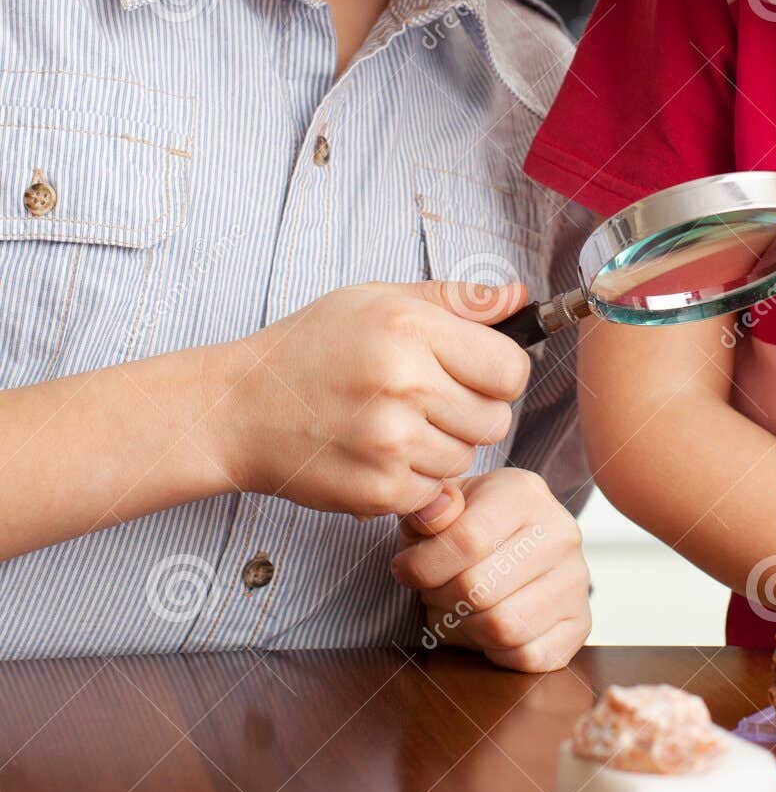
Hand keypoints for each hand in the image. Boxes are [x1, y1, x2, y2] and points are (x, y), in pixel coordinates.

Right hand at [217, 281, 530, 518]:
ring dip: (441, 446)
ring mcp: (392, 443)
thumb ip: (457, 300)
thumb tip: (522, 300)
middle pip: (497, 419)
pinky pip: (435, 491)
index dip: (498, 373)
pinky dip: (415, 479)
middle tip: (424, 400)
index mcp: (411, 329)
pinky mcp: (379, 490)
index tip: (473, 373)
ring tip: (392, 423)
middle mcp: (405, 384)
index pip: (511, 369)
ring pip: (467, 457)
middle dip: (470, 412)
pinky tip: (377, 453)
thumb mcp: (378, 299)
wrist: (237, 409)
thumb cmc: (310, 347)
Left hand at [390, 468, 590, 671]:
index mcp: (525, 492)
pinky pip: (528, 657)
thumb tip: (435, 516)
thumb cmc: (467, 526)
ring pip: (503, 627)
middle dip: (439, 598)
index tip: (404, 569)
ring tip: (456, 609)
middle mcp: (561, 532)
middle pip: (479, 589)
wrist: (514, 546)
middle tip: (431, 591)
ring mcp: (578, 580)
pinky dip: (495, 652)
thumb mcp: (442, 507)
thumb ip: (431, 509)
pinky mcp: (581, 624)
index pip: (467, 539)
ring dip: (465, 627)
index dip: (422, 566)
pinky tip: (485, 628)